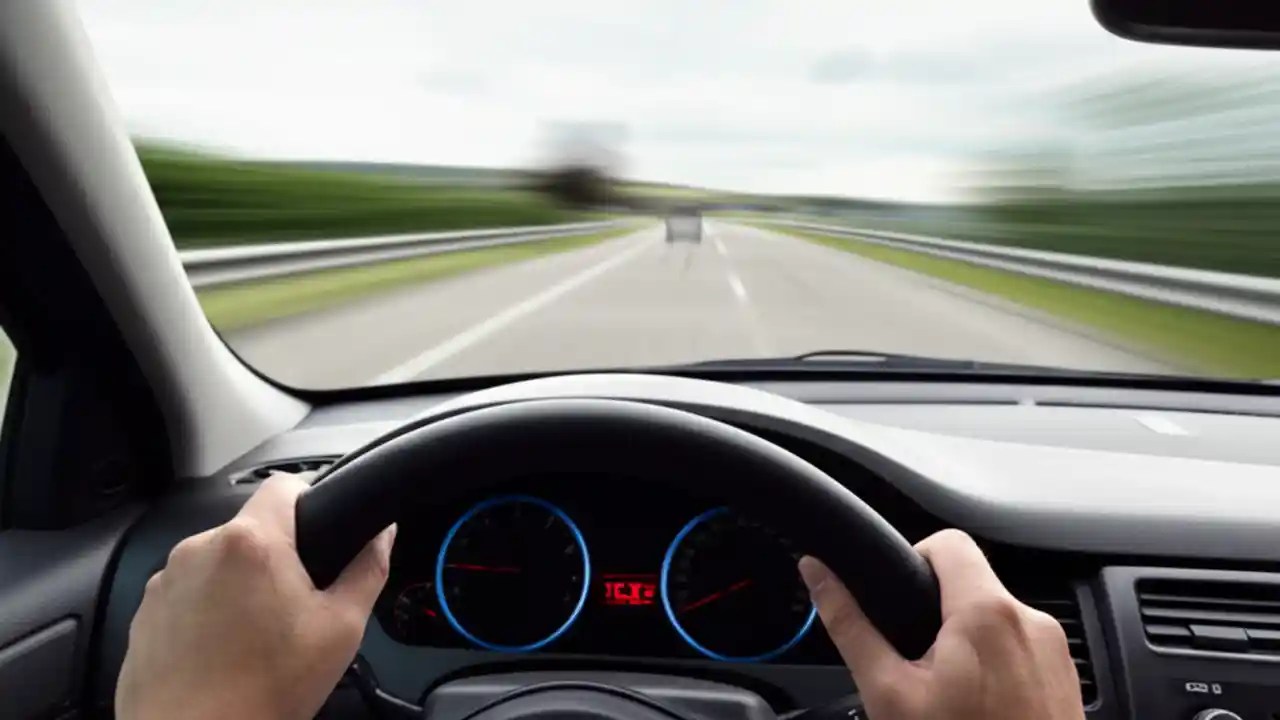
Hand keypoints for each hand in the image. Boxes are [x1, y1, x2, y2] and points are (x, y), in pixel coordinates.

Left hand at [116, 473, 396, 719]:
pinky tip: (224, 649)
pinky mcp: (145, 611)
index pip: (284, 484)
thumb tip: (382, 535)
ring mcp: (166, 581)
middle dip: (276, 556)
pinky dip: (207, 610)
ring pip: (219, 562)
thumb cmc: (263, 691)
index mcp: (252, 543)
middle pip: (251, 529)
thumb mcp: (340, 629)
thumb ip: (368, 569)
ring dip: (239, 583)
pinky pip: (188, 593)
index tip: (319, 533)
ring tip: (257, 634)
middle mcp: (200, 549)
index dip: (309, 500)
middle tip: (295, 604)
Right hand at [798, 529, 1083, 719]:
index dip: (914, 560)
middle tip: (917, 662)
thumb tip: (817, 574)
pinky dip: (994, 662)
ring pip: (996, 616)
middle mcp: (1031, 621)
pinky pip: (1021, 645)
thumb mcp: (889, 693)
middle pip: (972, 581)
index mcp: (986, 612)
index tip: (900, 602)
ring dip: (966, 639)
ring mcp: (1055, 650)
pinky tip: (979, 704)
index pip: (947, 542)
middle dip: (937, 612)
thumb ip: (850, 625)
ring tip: (948, 691)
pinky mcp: (1066, 676)